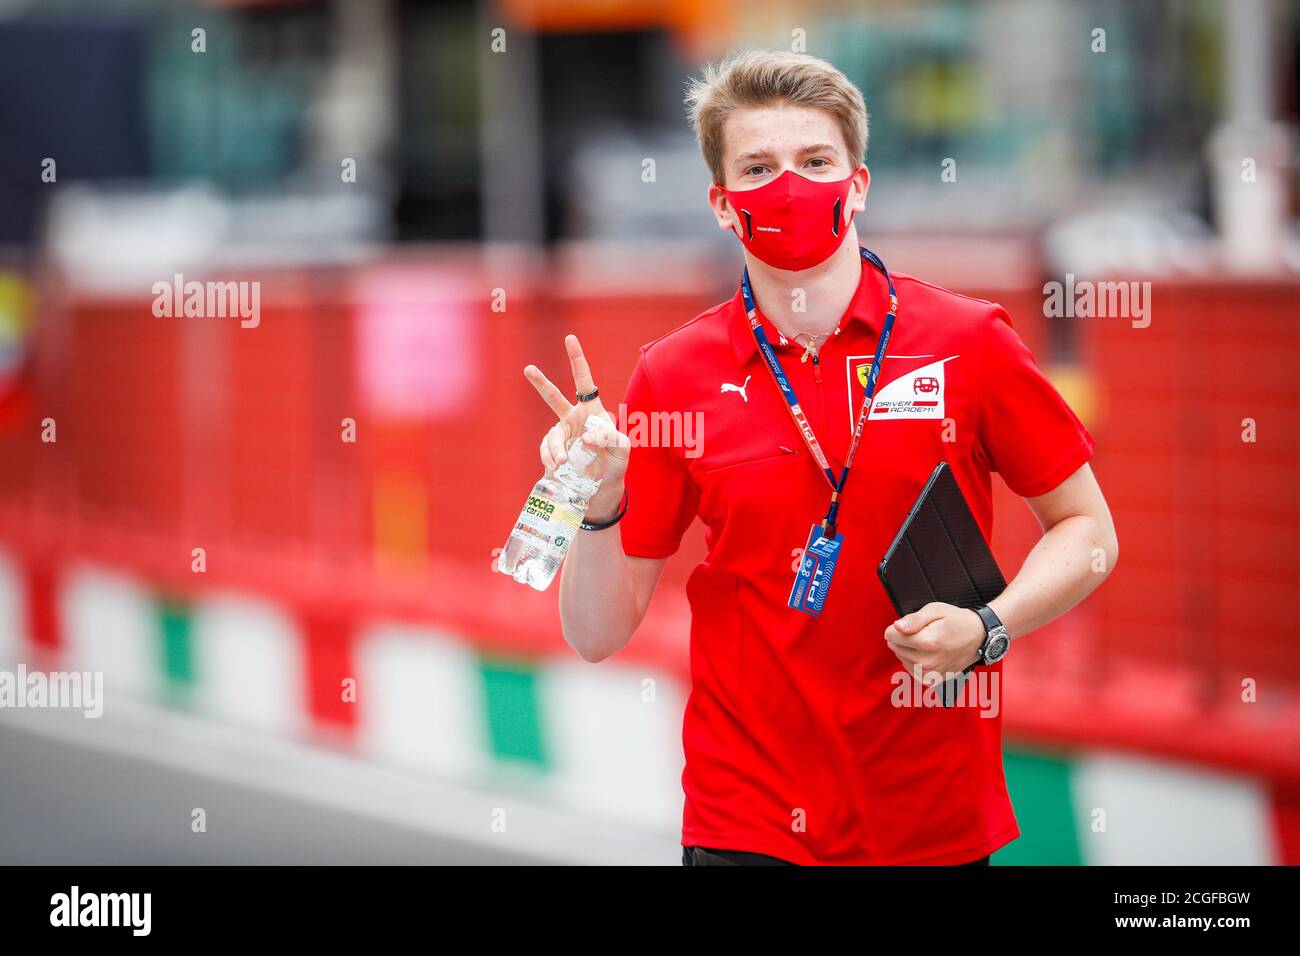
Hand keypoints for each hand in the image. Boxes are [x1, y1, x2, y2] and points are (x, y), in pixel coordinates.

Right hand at [524, 334, 629, 518]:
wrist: (600, 489)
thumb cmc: (615, 464)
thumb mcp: (622, 450)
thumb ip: (609, 437)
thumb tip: (585, 435)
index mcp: (593, 411)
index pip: (585, 382)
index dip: (577, 360)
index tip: (570, 339)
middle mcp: (573, 420)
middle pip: (554, 397)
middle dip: (541, 383)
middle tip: (528, 368)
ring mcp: (561, 436)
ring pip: (552, 435)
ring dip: (556, 449)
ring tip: (564, 463)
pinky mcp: (552, 453)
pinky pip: (547, 452)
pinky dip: (552, 460)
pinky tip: (560, 468)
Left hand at [883, 603, 984, 687]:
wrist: (978, 637)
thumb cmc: (957, 621)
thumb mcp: (935, 610)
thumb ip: (914, 619)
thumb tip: (897, 627)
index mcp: (928, 642)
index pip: (891, 636)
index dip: (897, 627)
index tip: (910, 624)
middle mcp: (928, 662)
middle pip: (895, 647)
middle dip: (903, 638)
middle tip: (923, 632)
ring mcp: (930, 674)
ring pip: (901, 659)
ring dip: (908, 650)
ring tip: (926, 642)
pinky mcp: (932, 680)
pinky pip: (911, 670)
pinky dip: (914, 661)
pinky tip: (926, 653)